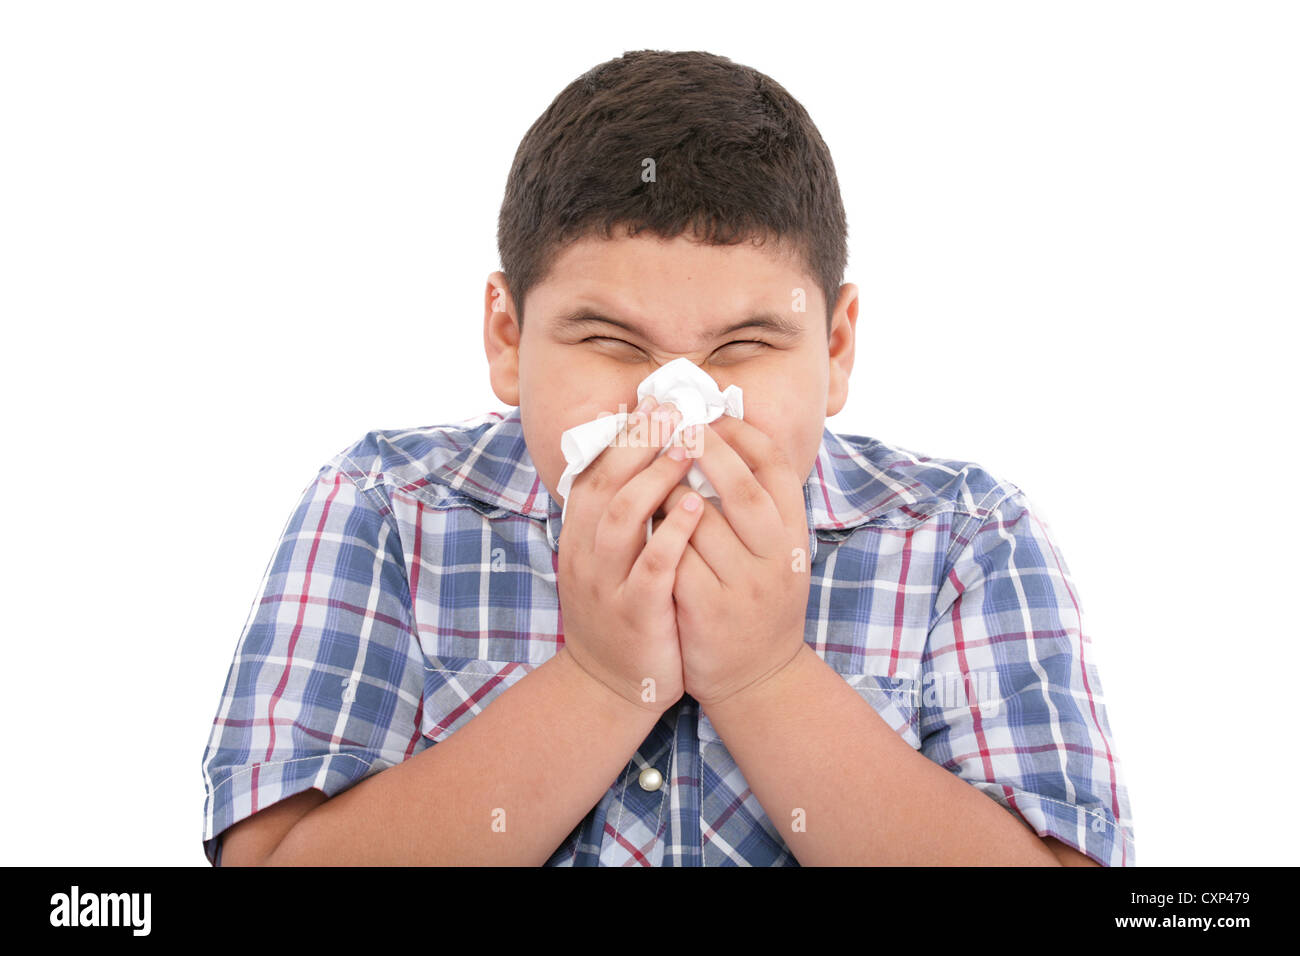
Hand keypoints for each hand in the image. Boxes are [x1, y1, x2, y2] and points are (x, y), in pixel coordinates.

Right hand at [556, 397, 704, 713]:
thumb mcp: (610, 559)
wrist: (610, 687)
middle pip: (605, 483)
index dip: (620, 434)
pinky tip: (696, 506)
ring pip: (622, 518)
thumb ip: (622, 513)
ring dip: (654, 477)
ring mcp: (605, 584)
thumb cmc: (624, 611)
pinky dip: (671, 534)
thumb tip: (643, 458)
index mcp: (580, 536)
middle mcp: (585, 554)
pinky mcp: (633, 614)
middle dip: (638, 442)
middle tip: (671, 408)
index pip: (593, 471)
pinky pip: (650, 567)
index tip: (650, 402)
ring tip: (687, 445)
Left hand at [657, 415, 811, 708]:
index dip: (744, 433)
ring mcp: (744, 587)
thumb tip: (726, 436)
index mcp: (794, 535)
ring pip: (702, 522)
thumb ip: (757, 504)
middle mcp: (776, 558)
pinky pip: (676, 560)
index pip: (777, 468)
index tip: (712, 411)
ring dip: (671, 488)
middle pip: (743, 489)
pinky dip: (656, 533)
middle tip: (676, 421)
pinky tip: (637, 516)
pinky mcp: (708, 611)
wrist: (758, 679)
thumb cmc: (757, 602)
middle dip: (708, 448)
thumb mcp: (774, 552)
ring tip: (649, 464)